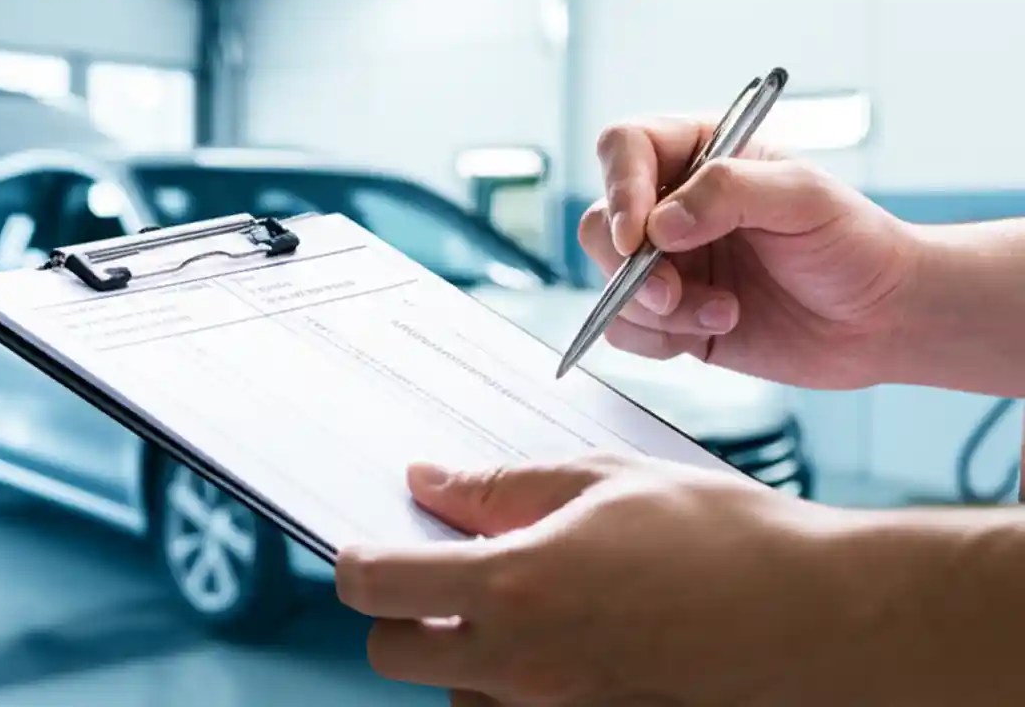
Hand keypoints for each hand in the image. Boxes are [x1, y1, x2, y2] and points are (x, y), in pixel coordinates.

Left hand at [337, 460, 864, 706]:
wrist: (815, 618)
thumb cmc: (721, 538)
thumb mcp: (602, 480)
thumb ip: (499, 486)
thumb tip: (427, 481)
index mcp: (514, 585)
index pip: (376, 586)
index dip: (353, 559)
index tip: (362, 542)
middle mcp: (520, 662)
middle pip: (391, 653)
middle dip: (395, 611)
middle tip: (441, 567)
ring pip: (451, 691)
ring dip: (457, 648)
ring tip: (518, 599)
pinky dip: (508, 678)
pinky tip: (558, 635)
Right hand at [580, 118, 918, 388]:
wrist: (881, 319)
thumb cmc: (853, 244)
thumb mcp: (804, 197)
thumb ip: (729, 192)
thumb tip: (658, 224)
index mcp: (702, 153)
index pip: (625, 148)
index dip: (620, 189)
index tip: (637, 236)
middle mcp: (673, 205)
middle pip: (600, 222)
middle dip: (627, 267)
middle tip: (672, 294)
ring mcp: (668, 263)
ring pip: (608, 282)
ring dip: (656, 309)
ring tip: (720, 312)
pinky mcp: (671, 317)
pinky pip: (626, 329)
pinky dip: (661, 339)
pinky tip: (718, 327)